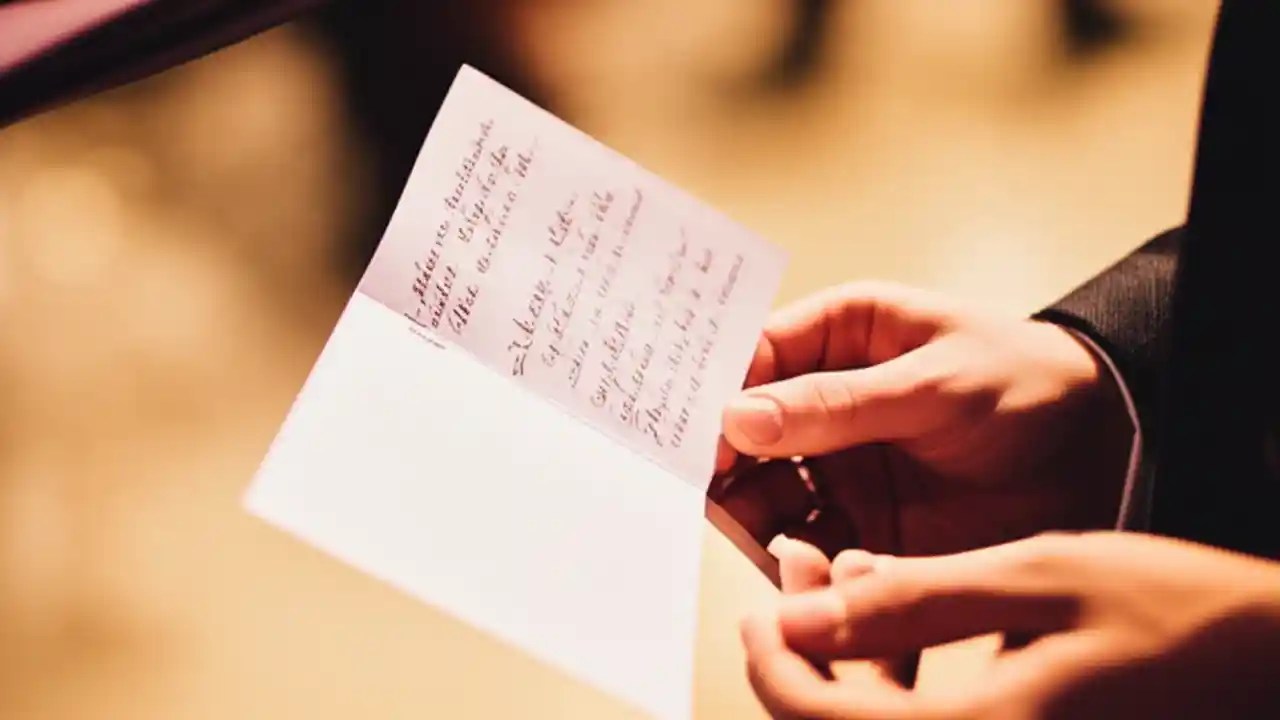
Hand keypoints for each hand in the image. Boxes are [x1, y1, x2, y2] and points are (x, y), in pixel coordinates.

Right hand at [712, 281, 1133, 556]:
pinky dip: (799, 559)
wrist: (1106, 452)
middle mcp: (828, 400)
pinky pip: (809, 543)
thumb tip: (739, 417)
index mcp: (842, 336)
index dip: (719, 395)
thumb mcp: (935, 384)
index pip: (755, 357)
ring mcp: (842, 465)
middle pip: (747, 432)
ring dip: (753, 516)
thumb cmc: (1026, 384)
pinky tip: (810, 568)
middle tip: (714, 495)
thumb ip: (839, 403)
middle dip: (725, 463)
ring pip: (766, 492)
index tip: (701, 438)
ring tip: (762, 537)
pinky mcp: (863, 523)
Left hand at [743, 532, 1279, 718]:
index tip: (762, 604)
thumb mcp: (1040, 577)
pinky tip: (905, 607)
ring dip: (849, 661)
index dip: (771, 663)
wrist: (1274, 665)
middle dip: (806, 652)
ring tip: (846, 572)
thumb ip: (914, 599)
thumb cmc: (1180, 615)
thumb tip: (799, 616)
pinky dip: (897, 678)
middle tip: (804, 571)